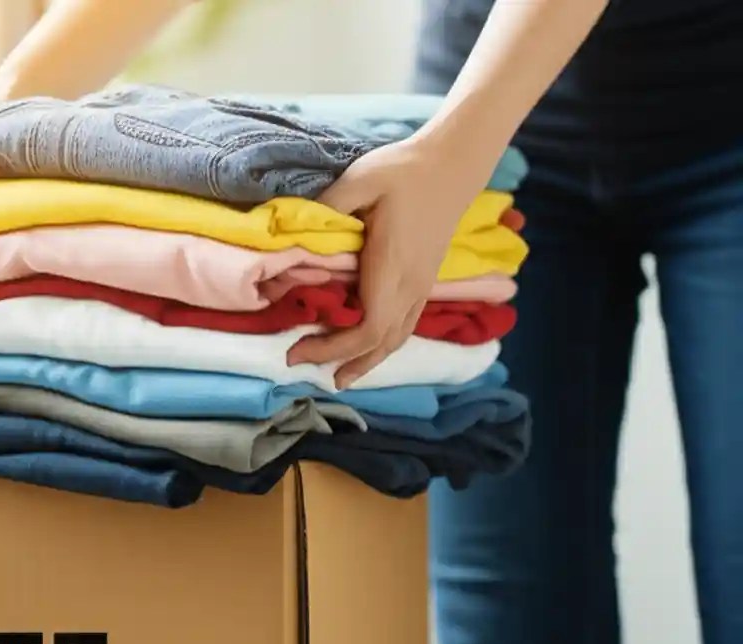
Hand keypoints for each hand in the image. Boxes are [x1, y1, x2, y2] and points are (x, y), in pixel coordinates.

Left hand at [287, 131, 495, 388]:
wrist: (452, 165)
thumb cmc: (403, 171)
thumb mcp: (359, 181)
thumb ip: (326, 209)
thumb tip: (292, 236)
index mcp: (392, 267)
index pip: (367, 328)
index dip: (331, 348)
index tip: (296, 349)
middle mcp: (411, 286)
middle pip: (378, 343)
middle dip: (339, 360)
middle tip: (297, 361)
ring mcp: (422, 287)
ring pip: (395, 340)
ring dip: (365, 361)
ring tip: (337, 376)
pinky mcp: (425, 282)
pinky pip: (404, 327)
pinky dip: (381, 346)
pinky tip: (366, 351)